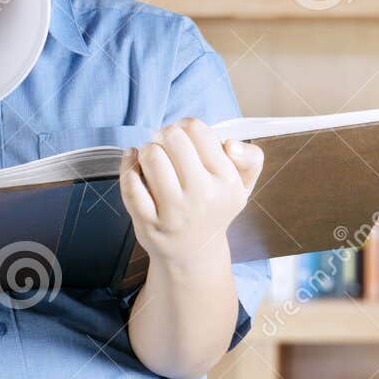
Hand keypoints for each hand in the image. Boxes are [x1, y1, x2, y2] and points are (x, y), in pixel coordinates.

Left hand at [120, 118, 264, 267]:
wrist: (195, 253)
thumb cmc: (216, 207)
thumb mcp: (244, 184)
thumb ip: (250, 157)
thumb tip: (229, 144)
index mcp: (227, 181)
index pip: (197, 130)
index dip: (186, 126)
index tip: (184, 137)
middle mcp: (202, 196)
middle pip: (172, 138)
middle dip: (164, 135)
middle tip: (165, 146)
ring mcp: (174, 212)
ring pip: (151, 156)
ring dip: (147, 150)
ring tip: (152, 157)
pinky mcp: (149, 223)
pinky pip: (130, 183)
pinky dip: (128, 164)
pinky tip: (134, 160)